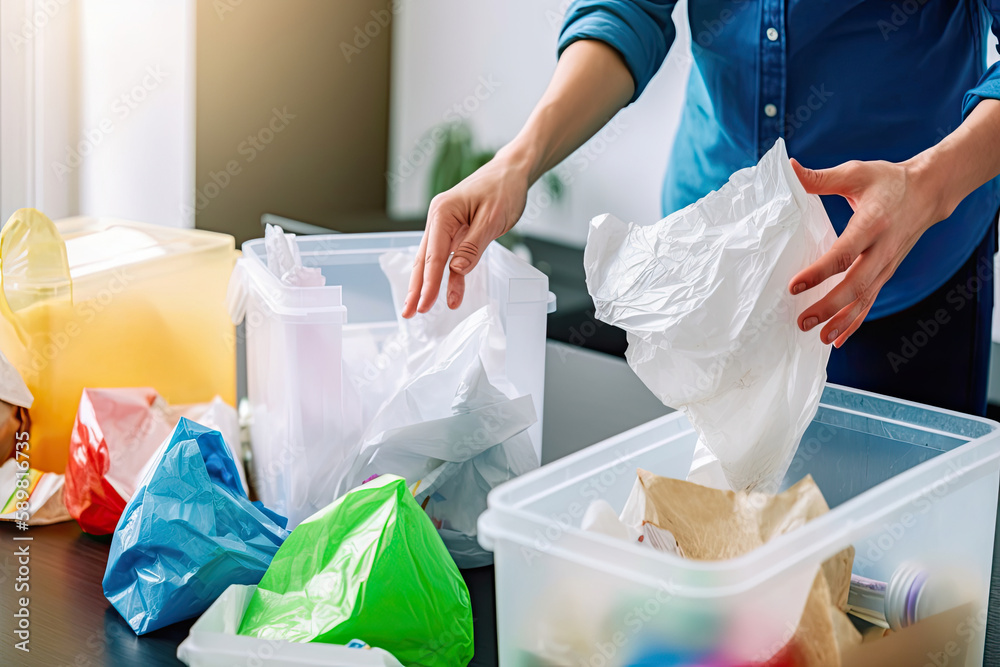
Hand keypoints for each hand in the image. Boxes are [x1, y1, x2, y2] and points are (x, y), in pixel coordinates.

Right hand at [401, 149, 530, 317]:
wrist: (512, 172)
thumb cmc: (503, 188)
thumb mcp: (492, 218)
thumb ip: (473, 246)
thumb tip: (456, 270)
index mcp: (443, 212)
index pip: (434, 255)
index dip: (429, 283)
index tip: (425, 305)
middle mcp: (439, 219)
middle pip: (424, 259)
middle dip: (417, 288)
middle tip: (409, 313)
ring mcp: (446, 226)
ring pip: (432, 260)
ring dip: (426, 285)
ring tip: (418, 309)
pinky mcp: (456, 232)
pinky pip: (447, 257)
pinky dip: (445, 276)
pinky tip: (444, 293)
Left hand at [788, 156, 948, 346]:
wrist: (929, 191)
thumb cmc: (888, 181)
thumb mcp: (855, 173)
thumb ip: (820, 178)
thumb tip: (789, 170)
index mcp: (872, 223)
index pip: (844, 253)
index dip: (819, 272)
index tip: (795, 286)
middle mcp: (882, 249)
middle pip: (856, 284)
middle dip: (829, 307)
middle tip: (802, 321)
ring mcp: (887, 264)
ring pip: (866, 299)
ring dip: (842, 321)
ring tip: (818, 338)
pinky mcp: (887, 272)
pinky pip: (871, 301)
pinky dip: (856, 322)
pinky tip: (838, 339)